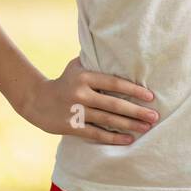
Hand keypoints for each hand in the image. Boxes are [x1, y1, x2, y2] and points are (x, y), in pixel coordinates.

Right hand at [19, 56, 159, 143]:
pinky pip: (96, 133)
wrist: (36, 100)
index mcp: (85, 77)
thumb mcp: (76, 67)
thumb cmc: (64, 81)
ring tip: (147, 128)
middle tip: (155, 116)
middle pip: (114, 104)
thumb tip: (120, 51)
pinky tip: (129, 139)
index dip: (134, 90)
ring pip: (108, 120)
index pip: (114, 83)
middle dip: (137, 111)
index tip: (150, 96)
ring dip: (129, 125)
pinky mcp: (71, 126)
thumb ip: (95, 62)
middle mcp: (81, 93)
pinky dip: (113, 138)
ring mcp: (76, 111)